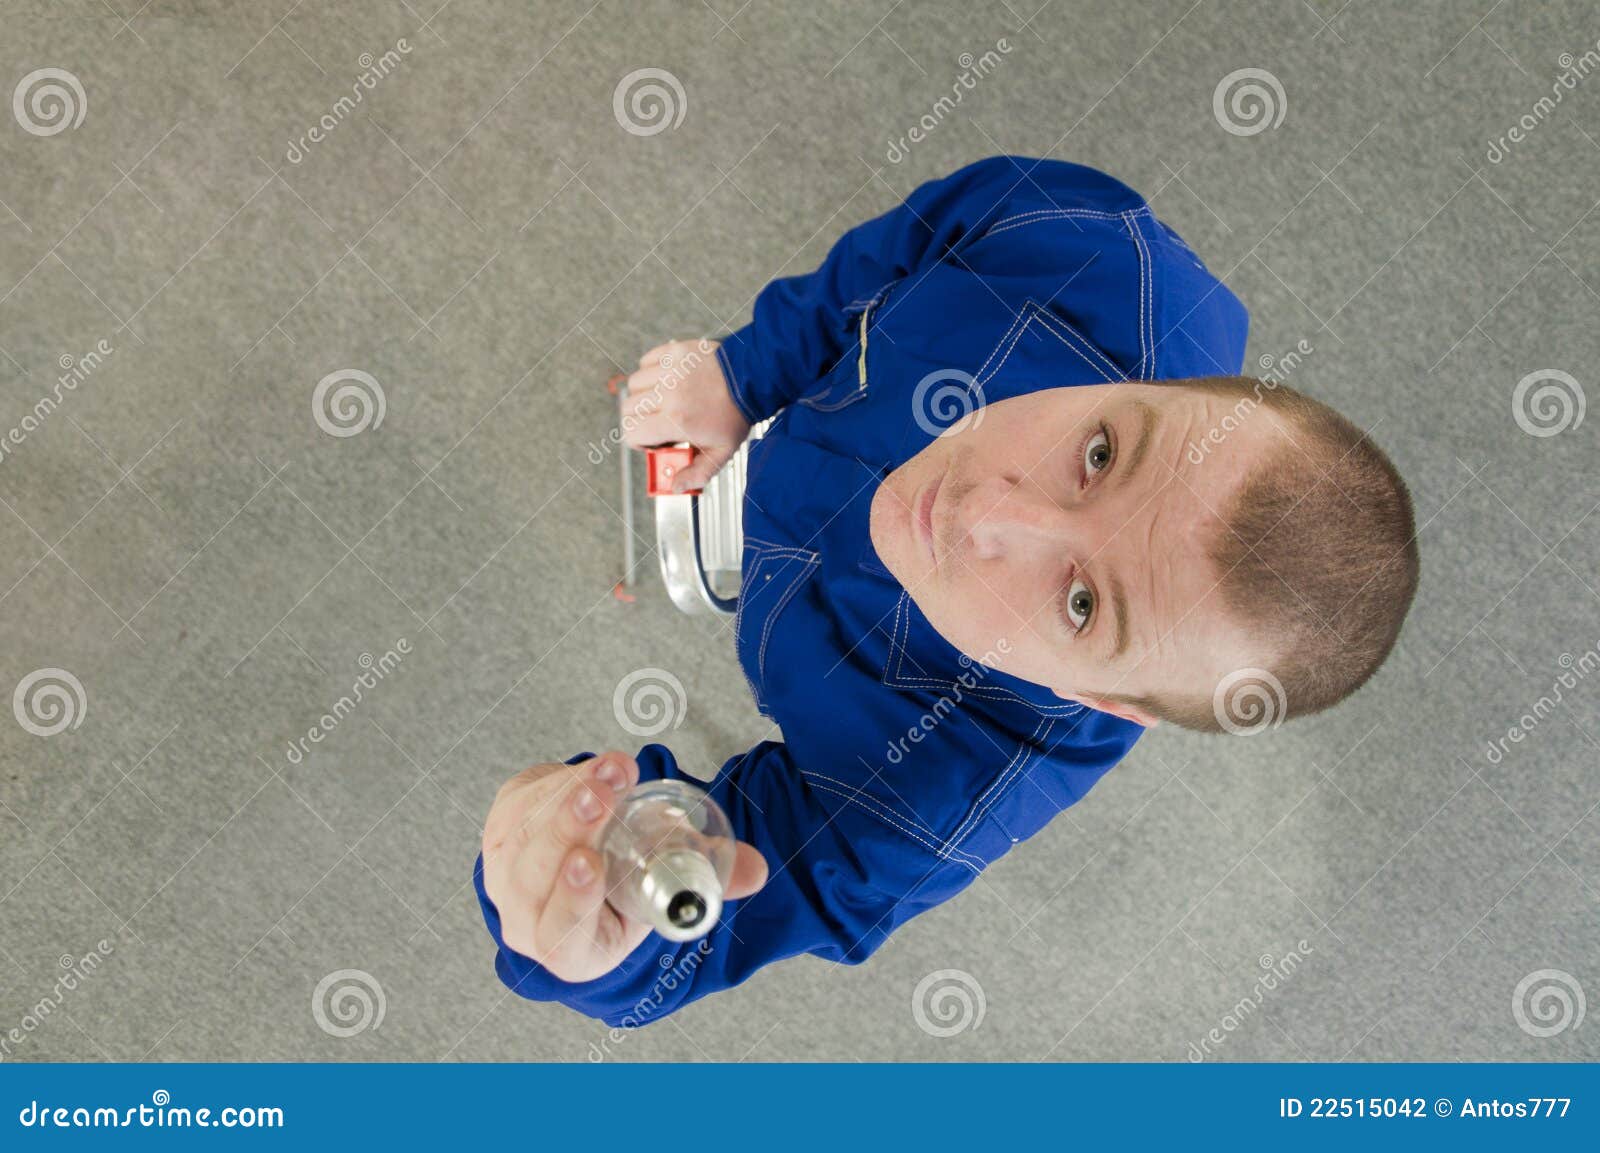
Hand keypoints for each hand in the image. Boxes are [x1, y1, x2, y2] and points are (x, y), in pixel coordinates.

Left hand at [481, 751, 768, 982]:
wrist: (580, 862)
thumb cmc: (626, 891)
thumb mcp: (664, 896)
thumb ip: (707, 883)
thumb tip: (756, 871)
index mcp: (570, 950)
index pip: (560, 934)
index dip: (571, 901)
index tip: (589, 863)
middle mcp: (526, 917)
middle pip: (535, 875)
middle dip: (571, 827)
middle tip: (604, 793)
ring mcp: (505, 874)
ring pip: (528, 833)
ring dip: (569, 794)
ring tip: (613, 769)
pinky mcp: (502, 830)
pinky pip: (527, 802)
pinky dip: (562, 780)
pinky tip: (598, 768)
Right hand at [620, 339, 750, 491]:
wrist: (753, 378)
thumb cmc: (737, 413)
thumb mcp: (721, 451)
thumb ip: (697, 472)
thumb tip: (677, 487)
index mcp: (677, 420)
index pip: (633, 432)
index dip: (637, 441)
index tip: (650, 442)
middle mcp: (669, 394)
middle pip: (628, 409)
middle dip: (637, 420)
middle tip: (655, 424)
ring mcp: (670, 370)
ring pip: (634, 384)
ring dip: (643, 395)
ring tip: (661, 401)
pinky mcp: (674, 352)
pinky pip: (646, 361)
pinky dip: (650, 371)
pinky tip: (665, 381)